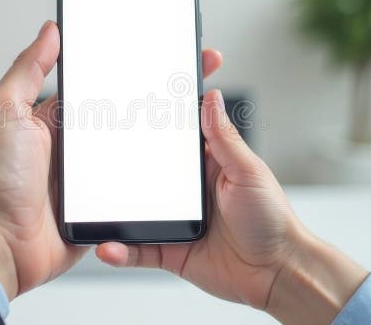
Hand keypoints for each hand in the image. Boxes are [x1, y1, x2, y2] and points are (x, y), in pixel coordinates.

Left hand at [0, 20, 223, 299]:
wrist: (0, 242)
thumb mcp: (4, 111)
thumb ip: (27, 70)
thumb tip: (50, 32)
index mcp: (52, 118)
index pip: (94, 84)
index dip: (121, 68)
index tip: (150, 51)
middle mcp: (73, 145)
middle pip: (120, 115)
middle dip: (151, 99)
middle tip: (185, 81)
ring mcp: (89, 176)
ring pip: (132, 149)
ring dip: (155, 138)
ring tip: (189, 117)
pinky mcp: (101, 204)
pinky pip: (132, 186)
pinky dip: (149, 177)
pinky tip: (172, 165)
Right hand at [96, 89, 368, 323]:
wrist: (278, 273)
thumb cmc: (272, 219)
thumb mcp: (248, 172)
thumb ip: (224, 138)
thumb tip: (211, 97)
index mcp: (205, 165)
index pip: (174, 137)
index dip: (153, 121)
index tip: (128, 103)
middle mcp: (186, 192)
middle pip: (144, 173)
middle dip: (119, 165)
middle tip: (93, 152)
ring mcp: (175, 221)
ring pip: (135, 212)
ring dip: (114, 211)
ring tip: (92, 205)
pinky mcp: (170, 251)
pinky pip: (138, 250)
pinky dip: (121, 251)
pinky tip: (108, 247)